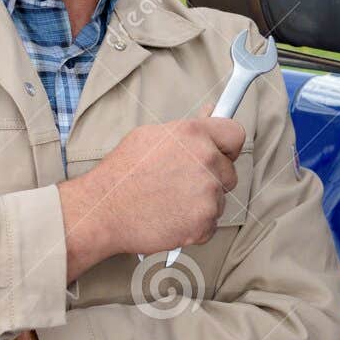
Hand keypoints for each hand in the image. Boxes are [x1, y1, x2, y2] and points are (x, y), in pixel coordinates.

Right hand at [59, 103, 245, 259]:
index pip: (235, 134)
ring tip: (170, 202)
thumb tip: (212, 113)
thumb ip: (187, 129)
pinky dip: (194, 226)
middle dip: (212, 179)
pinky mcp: (204, 222)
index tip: (221, 155)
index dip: (227, 147)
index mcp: (194, 134)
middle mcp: (206, 161)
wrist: (103, 210)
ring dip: (202, 204)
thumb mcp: (150, 136)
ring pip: (219, 200)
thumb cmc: (121, 173)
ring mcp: (208, 193)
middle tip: (183, 185)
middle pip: (229, 172)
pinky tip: (171, 218)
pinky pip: (210, 224)